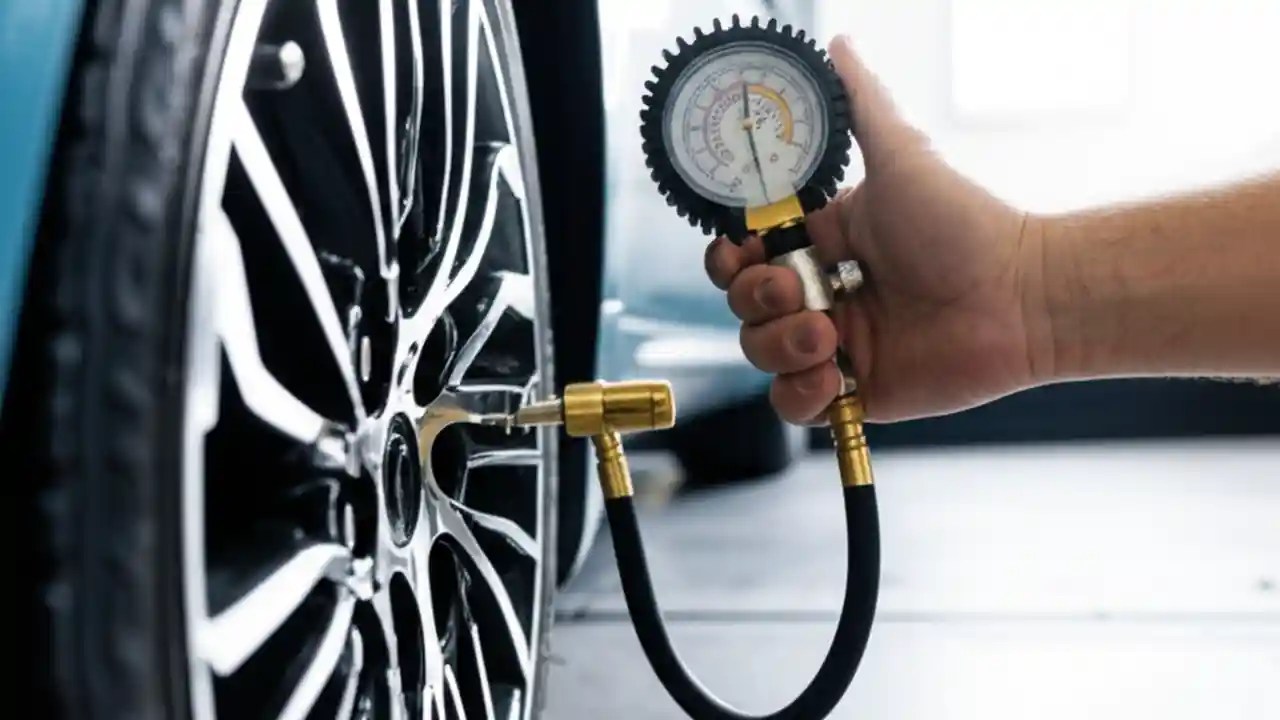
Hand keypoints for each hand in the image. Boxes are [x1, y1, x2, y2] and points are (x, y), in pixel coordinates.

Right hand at [706, 35, 1047, 423]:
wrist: (1018, 298)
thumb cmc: (964, 225)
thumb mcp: (901, 156)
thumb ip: (861, 104)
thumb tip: (836, 48)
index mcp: (822, 242)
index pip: (745, 254)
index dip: (731, 259)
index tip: (741, 253)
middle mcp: (823, 292)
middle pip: (744, 305)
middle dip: (758, 299)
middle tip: (798, 290)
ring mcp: (835, 344)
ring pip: (761, 353)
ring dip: (782, 344)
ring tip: (832, 334)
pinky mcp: (854, 390)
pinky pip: (792, 404)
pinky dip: (799, 392)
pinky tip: (830, 373)